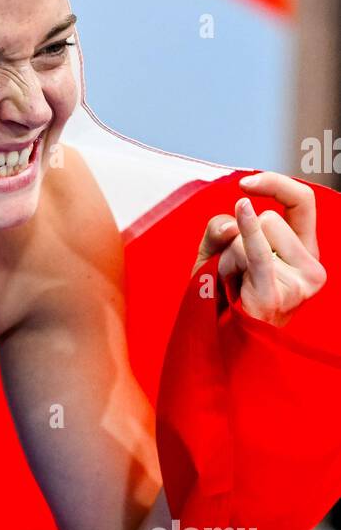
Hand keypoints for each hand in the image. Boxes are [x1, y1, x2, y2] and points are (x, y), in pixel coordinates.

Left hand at [190, 171, 326, 326]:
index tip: (246, 184)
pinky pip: (257, 251)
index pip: (304, 203)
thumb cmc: (221, 297)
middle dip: (242, 237)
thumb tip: (235, 220)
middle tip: (236, 273)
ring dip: (231, 256)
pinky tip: (242, 208)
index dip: (278, 185)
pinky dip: (248, 229)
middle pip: (271, 219)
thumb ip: (220, 229)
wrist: (217, 345)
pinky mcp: (277, 296)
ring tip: (233, 286)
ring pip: (256, 236)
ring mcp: (299, 285)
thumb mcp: (217, 254)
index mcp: (306, 254)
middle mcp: (312, 270)